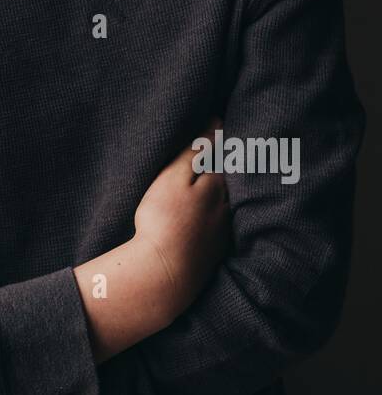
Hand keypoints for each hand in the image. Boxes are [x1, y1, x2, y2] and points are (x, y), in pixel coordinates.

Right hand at [132, 116, 231, 321]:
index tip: (220, 120)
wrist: (164, 274)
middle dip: (231, 160)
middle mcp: (227, 205)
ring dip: (230, 185)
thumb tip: (215, 122)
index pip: (225, 153)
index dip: (222, 137)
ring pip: (229, 199)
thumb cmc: (163, 220)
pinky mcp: (215, 248)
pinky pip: (224, 221)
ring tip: (225, 172)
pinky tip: (216, 210)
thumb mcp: (173, 178)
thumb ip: (194, 151)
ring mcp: (223, 228)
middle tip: (228, 142)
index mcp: (218, 184)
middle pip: (231, 176)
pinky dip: (223, 210)